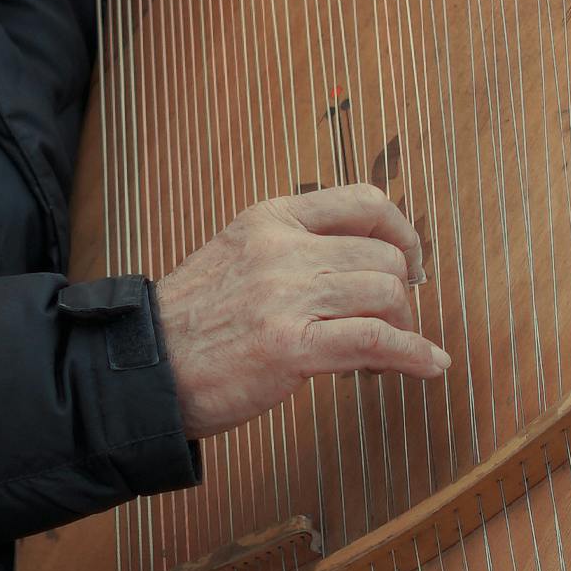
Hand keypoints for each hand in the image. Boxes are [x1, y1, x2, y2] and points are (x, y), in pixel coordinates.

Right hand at [152, 184, 449, 441]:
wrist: (141, 369)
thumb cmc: (191, 324)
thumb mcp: (238, 256)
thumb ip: (293, 250)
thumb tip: (363, 263)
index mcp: (269, 218)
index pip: (364, 201)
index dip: (402, 232)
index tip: (410, 262)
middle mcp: (280, 248)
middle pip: (384, 255)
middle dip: (401, 296)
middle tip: (389, 325)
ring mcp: (285, 296)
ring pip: (387, 295)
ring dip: (402, 329)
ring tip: (384, 355)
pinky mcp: (290, 346)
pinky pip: (377, 341)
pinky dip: (414, 356)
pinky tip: (429, 367)